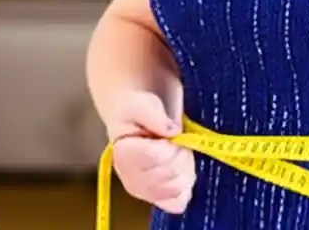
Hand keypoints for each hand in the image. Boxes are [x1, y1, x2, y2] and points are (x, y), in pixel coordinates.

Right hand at [106, 91, 194, 213]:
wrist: (136, 117)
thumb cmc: (138, 109)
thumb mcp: (142, 104)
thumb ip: (154, 116)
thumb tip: (173, 131)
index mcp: (122, 155)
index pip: (158, 158)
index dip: (172, 144)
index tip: (170, 132)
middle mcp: (129, 179)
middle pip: (171, 174)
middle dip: (181, 153)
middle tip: (176, 140)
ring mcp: (144, 192)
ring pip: (178, 189)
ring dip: (186, 168)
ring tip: (178, 152)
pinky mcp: (157, 199)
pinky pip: (178, 203)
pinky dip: (186, 187)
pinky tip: (182, 170)